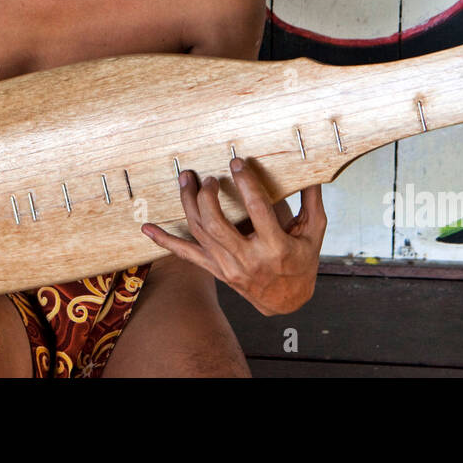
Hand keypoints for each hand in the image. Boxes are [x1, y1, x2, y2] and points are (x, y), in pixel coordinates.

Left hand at [140, 157, 325, 315]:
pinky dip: (165, 241)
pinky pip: (186, 255)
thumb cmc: (302, 261)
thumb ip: (312, 200)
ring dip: (188, 204)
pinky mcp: (216, 270)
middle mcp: (249, 259)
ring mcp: (228, 266)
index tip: (236, 162)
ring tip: (186, 180)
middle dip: (207, 195)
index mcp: (275, 246)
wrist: (288, 301)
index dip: (245, 183)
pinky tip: (148, 228)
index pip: (257, 209)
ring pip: (200, 232)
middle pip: (217, 223)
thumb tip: (312, 169)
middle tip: (207, 177)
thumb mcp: (314, 232)